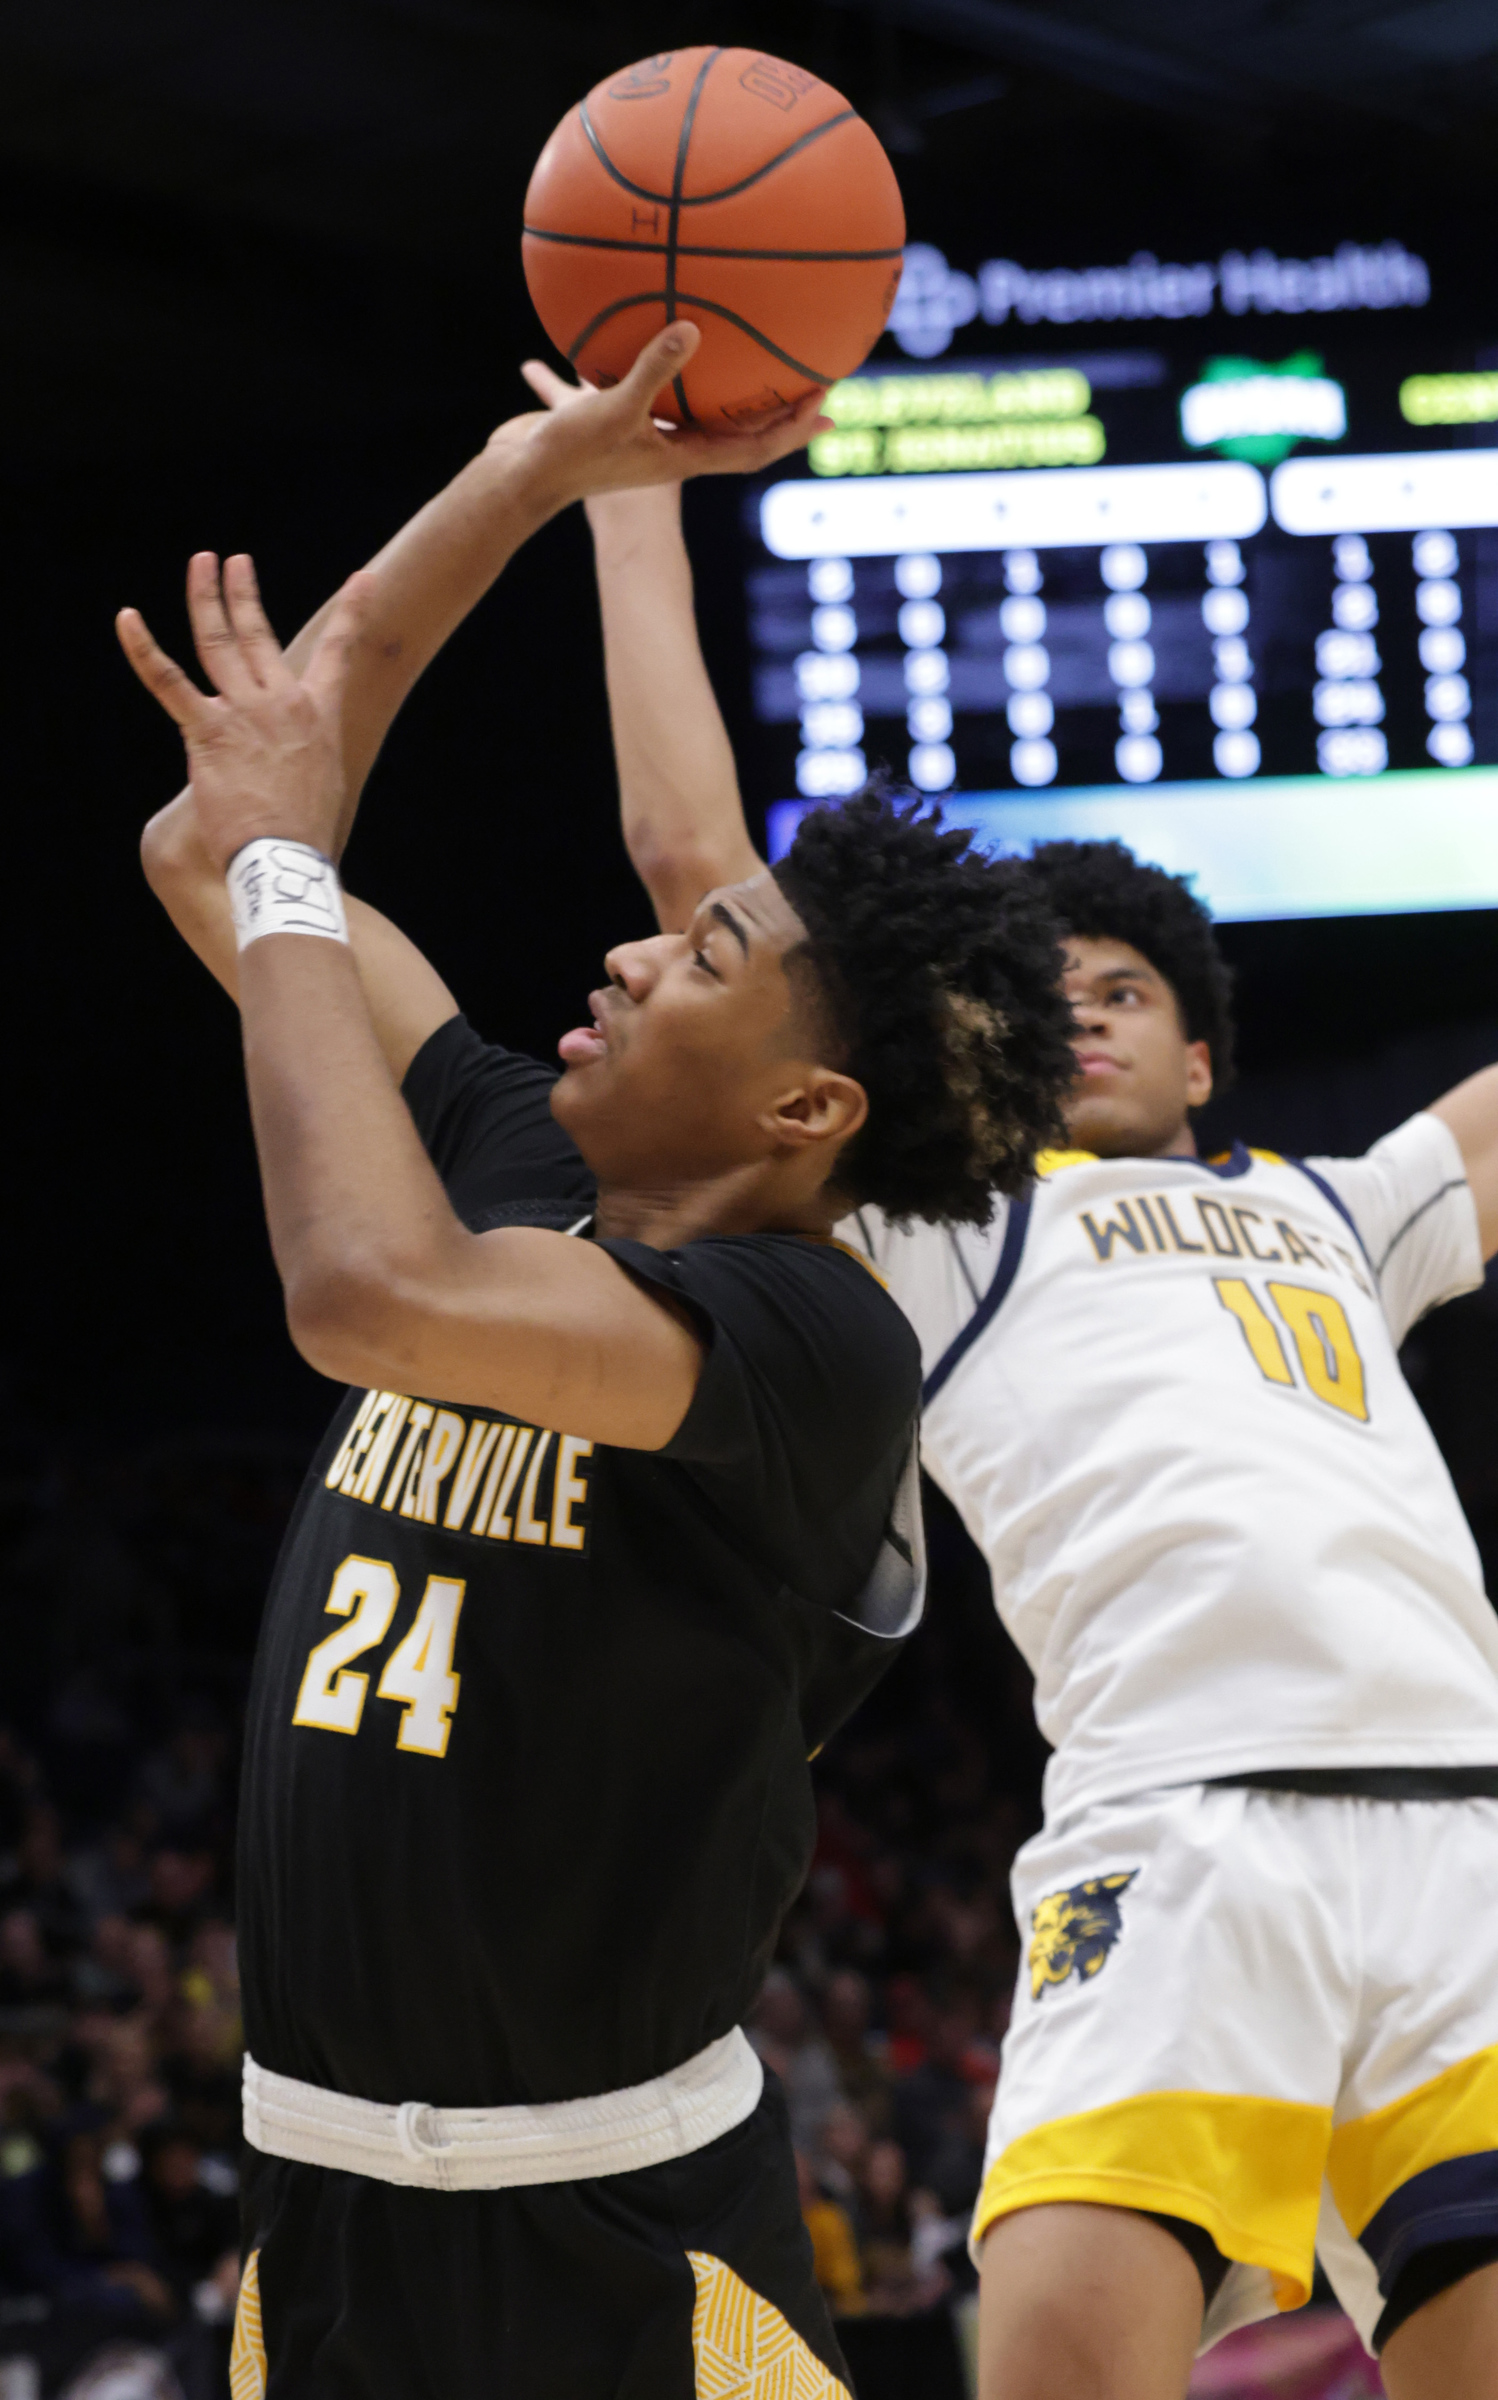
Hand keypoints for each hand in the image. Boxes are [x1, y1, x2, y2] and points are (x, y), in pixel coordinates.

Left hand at [116, 554, 370, 874]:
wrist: (286, 857)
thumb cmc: (306, 835)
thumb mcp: (325, 783)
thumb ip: (307, 755)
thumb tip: (295, 761)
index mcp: (318, 716)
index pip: (339, 652)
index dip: (352, 612)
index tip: (362, 580)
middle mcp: (282, 703)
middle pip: (259, 634)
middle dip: (245, 592)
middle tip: (235, 562)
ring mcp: (242, 712)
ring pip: (217, 641)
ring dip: (206, 597)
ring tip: (202, 562)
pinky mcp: (206, 731)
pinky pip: (168, 681)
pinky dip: (144, 648)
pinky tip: (127, 620)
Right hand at [505, 322, 830, 502]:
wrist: (517, 479)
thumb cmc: (570, 456)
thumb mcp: (614, 411)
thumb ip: (654, 371)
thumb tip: (693, 327)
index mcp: (683, 456)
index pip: (752, 448)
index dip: (791, 431)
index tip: (826, 406)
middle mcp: (668, 445)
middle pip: (733, 427)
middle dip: (772, 405)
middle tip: (807, 374)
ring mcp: (639, 431)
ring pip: (686, 403)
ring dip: (715, 380)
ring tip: (738, 345)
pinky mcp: (608, 414)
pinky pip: (629, 378)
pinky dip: (634, 354)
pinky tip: (624, 319)